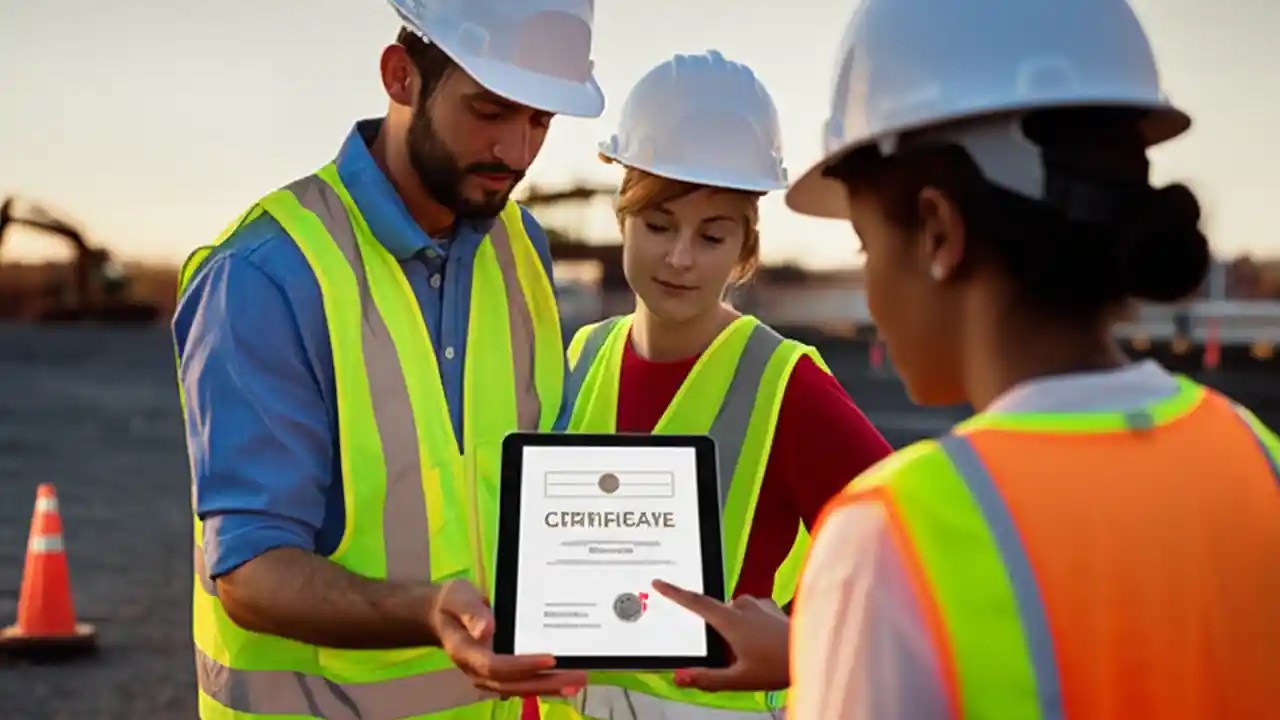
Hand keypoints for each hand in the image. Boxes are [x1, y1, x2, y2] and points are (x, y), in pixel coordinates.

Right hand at [428, 579, 586, 697]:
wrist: (443, 614)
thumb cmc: (452, 603)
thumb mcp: (459, 597)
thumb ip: (471, 612)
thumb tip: (486, 629)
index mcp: (466, 652)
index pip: (496, 666)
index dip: (523, 666)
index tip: (550, 659)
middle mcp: (478, 669)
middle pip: (513, 684)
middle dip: (545, 683)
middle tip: (576, 677)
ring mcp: (489, 674)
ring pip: (520, 687)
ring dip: (549, 687)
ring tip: (577, 681)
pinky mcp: (500, 672)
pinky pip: (522, 682)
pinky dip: (543, 683)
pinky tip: (564, 680)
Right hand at [651, 579, 789, 691]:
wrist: (817, 651)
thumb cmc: (780, 665)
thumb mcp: (739, 679)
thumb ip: (707, 679)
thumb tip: (680, 678)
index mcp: (730, 619)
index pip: (694, 602)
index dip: (674, 592)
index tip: (659, 582)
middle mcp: (742, 605)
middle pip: (716, 612)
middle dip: (716, 630)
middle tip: (731, 654)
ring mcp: (758, 603)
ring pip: (734, 612)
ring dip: (734, 628)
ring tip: (751, 653)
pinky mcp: (771, 606)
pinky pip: (751, 612)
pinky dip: (749, 624)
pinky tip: (761, 643)